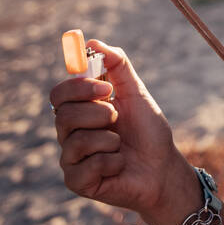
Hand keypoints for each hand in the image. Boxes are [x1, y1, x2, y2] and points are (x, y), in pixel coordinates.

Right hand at [50, 37, 192, 221]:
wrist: (163, 167)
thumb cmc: (148, 131)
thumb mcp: (136, 93)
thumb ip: (117, 66)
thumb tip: (93, 42)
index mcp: (80, 111)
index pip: (59, 93)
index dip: (79, 88)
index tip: (107, 88)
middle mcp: (70, 134)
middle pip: (62, 115)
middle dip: (97, 113)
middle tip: (117, 117)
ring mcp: (71, 159)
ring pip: (75, 140)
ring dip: (109, 139)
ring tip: (121, 144)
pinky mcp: (77, 182)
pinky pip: (86, 167)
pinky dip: (111, 162)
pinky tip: (119, 165)